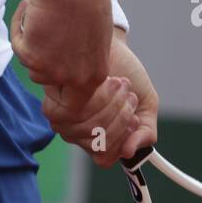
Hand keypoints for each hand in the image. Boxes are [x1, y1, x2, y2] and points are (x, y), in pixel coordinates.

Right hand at [9, 0, 112, 114]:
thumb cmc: (89, 1)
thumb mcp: (95, 39)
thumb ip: (84, 60)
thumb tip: (69, 69)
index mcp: (94, 76)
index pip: (75, 103)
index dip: (62, 90)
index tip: (56, 70)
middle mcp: (73, 78)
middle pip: (49, 84)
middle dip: (44, 62)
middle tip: (44, 39)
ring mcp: (51, 69)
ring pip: (32, 66)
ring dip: (33, 42)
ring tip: (44, 16)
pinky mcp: (30, 55)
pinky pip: (18, 45)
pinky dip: (20, 25)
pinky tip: (28, 7)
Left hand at [40, 33, 158, 167]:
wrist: (112, 44)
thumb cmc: (128, 74)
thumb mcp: (146, 106)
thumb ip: (146, 133)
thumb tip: (129, 153)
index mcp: (97, 139)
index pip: (104, 159)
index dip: (122, 140)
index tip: (134, 118)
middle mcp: (77, 133)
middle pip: (96, 145)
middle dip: (120, 118)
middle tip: (128, 96)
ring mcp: (63, 119)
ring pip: (87, 130)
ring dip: (111, 105)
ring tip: (118, 85)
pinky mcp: (54, 100)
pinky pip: (76, 113)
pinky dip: (98, 96)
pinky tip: (104, 81)